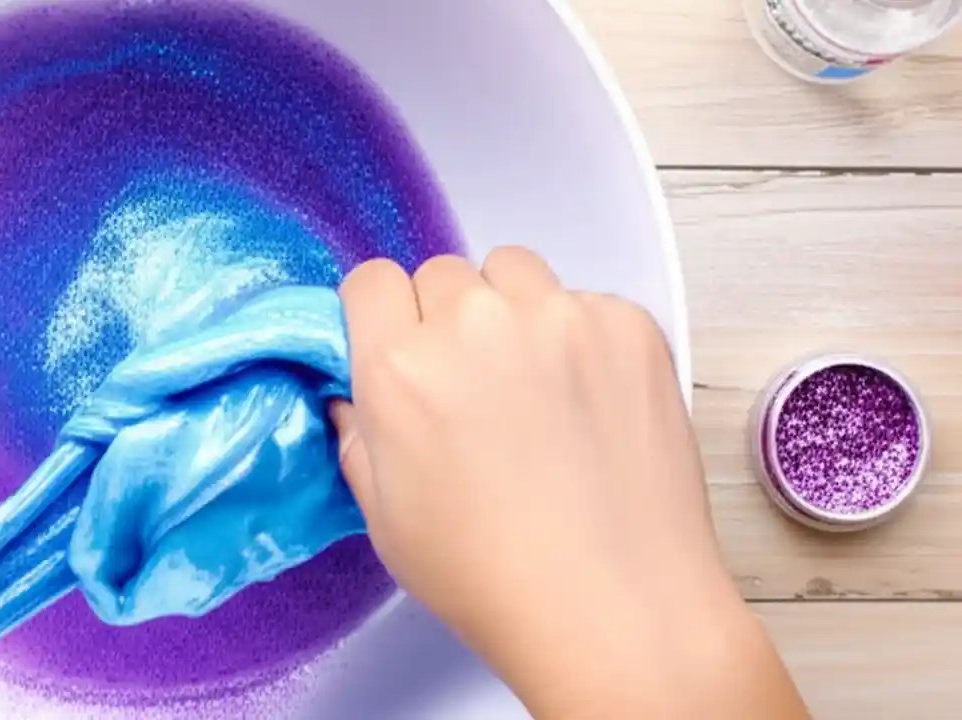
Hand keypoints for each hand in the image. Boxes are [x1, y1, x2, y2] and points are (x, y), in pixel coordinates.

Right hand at [332, 249, 807, 718]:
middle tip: (471, 385)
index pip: (371, 280)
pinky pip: (586, 302)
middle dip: (446, 319)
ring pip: (515, 273)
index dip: (381, 315)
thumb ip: (358, 435)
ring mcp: (559, 318)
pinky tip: (588, 404)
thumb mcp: (385, 518)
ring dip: (511, 312)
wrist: (616, 608)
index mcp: (400, 368)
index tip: (397, 342)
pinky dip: (580, 338)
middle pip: (442, 274)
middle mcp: (475, 325)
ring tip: (533, 385)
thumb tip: (356, 394)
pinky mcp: (628, 326)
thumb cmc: (492, 579)